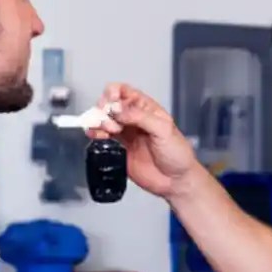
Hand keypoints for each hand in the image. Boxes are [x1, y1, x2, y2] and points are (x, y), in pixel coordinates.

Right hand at [86, 83, 200, 198]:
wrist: (175, 180)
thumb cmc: (177, 153)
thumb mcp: (164, 130)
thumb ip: (140, 117)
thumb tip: (117, 110)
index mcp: (146, 108)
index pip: (124, 91)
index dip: (113, 92)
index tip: (111, 102)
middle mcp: (133, 118)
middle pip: (109, 104)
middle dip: (105, 109)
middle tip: (111, 122)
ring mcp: (125, 132)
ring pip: (103, 119)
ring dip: (99, 121)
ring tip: (106, 131)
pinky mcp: (118, 148)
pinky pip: (102, 136)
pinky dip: (95, 133)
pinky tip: (96, 135)